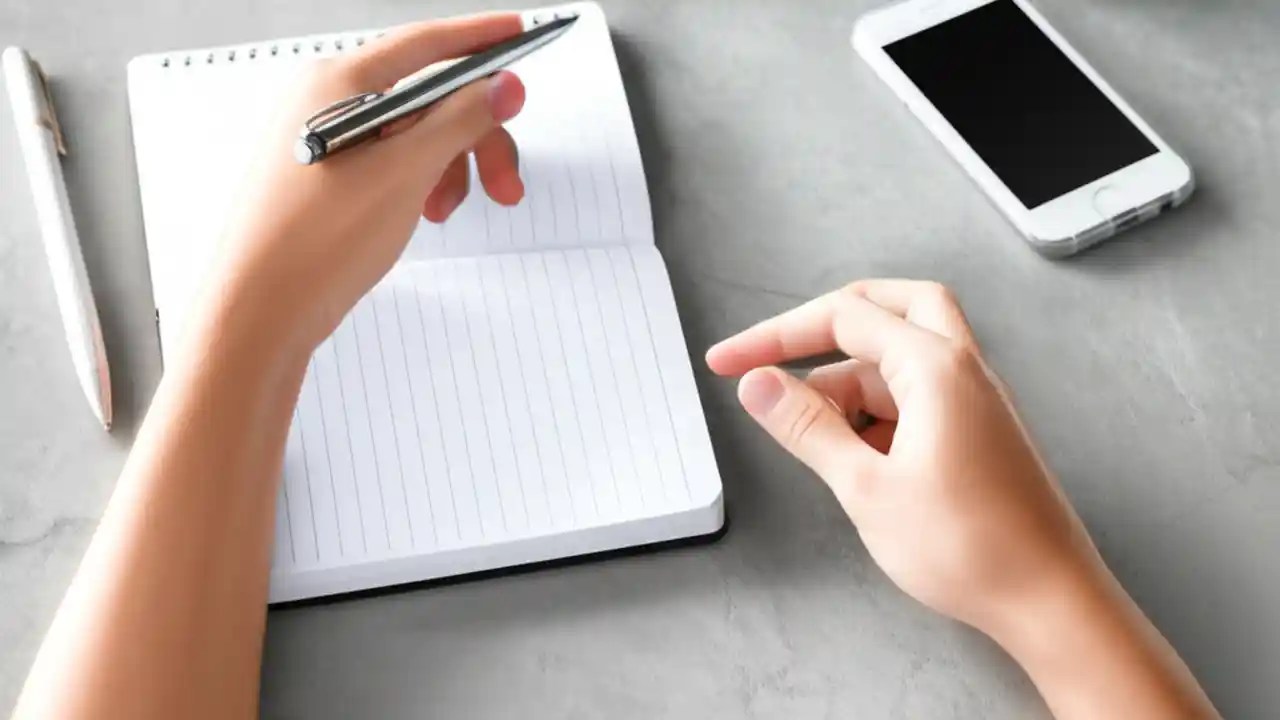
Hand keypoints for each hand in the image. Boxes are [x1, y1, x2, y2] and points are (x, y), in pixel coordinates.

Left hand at [195, 13, 527, 355]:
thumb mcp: (406, 173)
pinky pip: (392, 161)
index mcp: (338, 84)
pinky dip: (421, 182)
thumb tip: (500, 87)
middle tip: (506, 182)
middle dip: (475, 136)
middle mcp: (327, 102)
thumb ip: (461, 121)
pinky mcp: (327, 177)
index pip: (425, 44)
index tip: (520, 35)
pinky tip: (422, 214)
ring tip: (446, 211)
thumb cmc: (315, 242)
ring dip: (450, 167)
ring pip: (415, 134)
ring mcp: (326, 140)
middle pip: (427, 97)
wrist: (260, 312)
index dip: (480, 40)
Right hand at [706, 280, 1103, 632]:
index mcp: (936, 368)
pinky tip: (853, 454)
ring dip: (849, 379)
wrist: (1050, 601)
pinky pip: (917, 395)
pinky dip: (877, 408)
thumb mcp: (865, 488)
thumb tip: (758, 384)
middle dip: (824, 327)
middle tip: (775, 354)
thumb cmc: (970, 548)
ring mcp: (974, 400)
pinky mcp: (977, 431)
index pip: (842, 318)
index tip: (727, 361)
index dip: (774, 336)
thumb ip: (806, 428)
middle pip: (887, 309)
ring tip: (811, 434)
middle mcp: (963, 370)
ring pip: (900, 357)